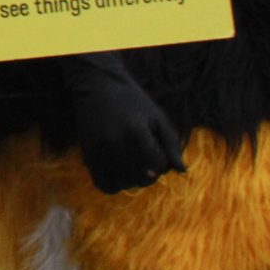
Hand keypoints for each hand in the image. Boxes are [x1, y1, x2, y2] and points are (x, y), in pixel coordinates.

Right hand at [61, 59, 185, 195]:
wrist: (96, 85)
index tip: (157, 150)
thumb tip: (182, 171)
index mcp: (137, 133)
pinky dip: (114, 185)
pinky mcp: (88, 155)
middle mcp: (116, 145)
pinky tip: (118, 173)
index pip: (158, 167)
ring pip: (124, 183)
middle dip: (150, 173)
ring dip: (133, 179)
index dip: (163, 163)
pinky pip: (103, 184)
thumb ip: (172, 143)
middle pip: (142, 178)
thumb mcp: (157, 116)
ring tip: (133, 164)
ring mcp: (100, 151)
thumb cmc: (132, 99)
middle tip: (147, 159)